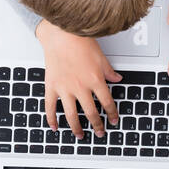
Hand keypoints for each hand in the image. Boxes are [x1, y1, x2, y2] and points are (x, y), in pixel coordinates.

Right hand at [35, 19, 120, 137]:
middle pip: (91, 113)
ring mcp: (65, 89)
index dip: (111, 114)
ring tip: (80, 135)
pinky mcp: (51, 86)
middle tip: (100, 132)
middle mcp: (81, 87)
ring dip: (77, 127)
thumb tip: (118, 79)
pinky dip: (51, 119)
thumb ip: (109, 71)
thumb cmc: (80, 42)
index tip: (113, 120)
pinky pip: (50, 107)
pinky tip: (54, 127)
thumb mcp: (101, 57)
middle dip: (97, 125)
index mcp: (95, 80)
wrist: (62, 33)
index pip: (107, 103)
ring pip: (72, 115)